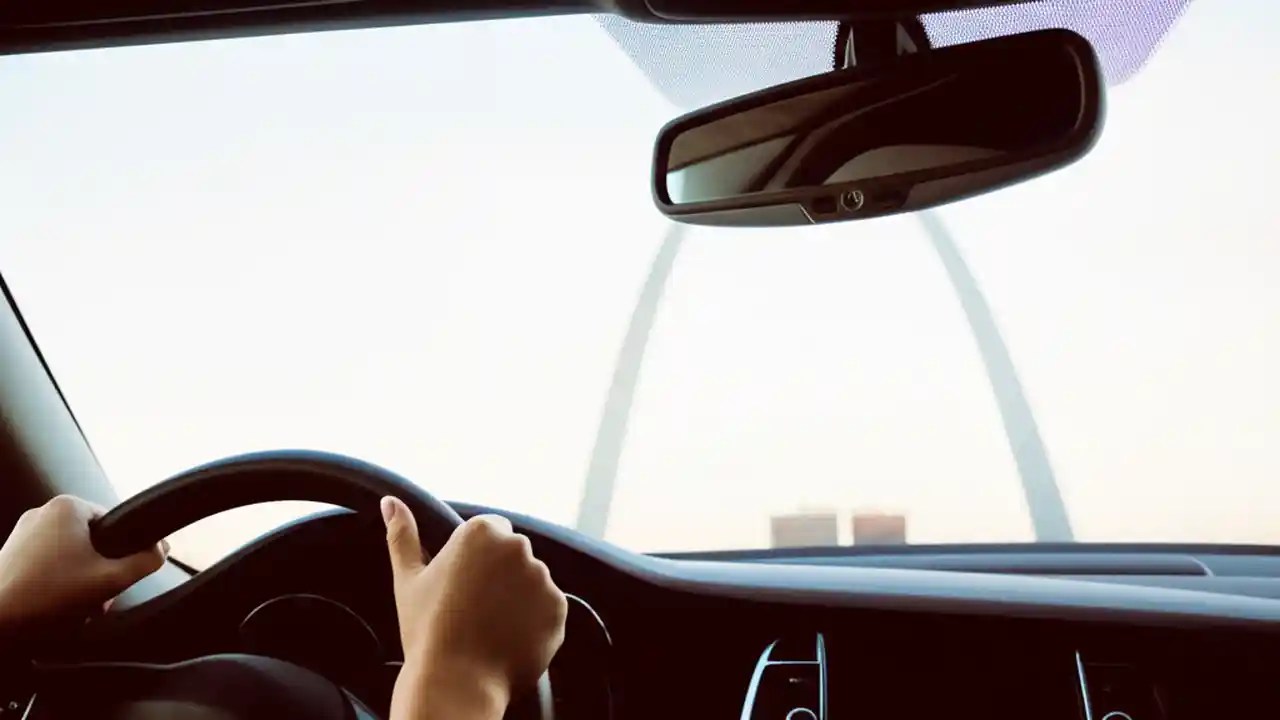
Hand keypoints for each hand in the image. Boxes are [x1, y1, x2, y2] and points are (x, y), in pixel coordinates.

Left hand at [0, 495, 167, 631]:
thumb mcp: (111, 580)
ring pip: (71, 555)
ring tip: (74, 605)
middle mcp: (42, 512)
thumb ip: (146, 561)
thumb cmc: (48, 597)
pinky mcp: (10, 553)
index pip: (115, 523)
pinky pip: (48, 563)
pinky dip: (57, 583)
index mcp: (67, 506)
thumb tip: (161, 549)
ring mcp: (22, 533)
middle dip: (99, 571)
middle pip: (92, 541)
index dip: (121, 553)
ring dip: (80, 580)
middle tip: (96, 596)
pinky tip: (55, 606)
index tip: (113, 577)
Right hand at [381, 497, 566, 719]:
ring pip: (533, 581)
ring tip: (491, 626)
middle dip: (501, 574)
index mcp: (482, 532)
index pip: (492, 530)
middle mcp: (518, 547)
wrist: (455, 682)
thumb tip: (389, 501)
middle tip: (475, 608)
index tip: (464, 584)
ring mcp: (542, 578)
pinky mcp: (559, 609)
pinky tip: (509, 637)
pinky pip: (548, 609)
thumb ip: (402, 534)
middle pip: (515, 554)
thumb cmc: (427, 629)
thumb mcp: (408, 579)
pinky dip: (535, 622)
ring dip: (520, 597)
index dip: (477, 558)